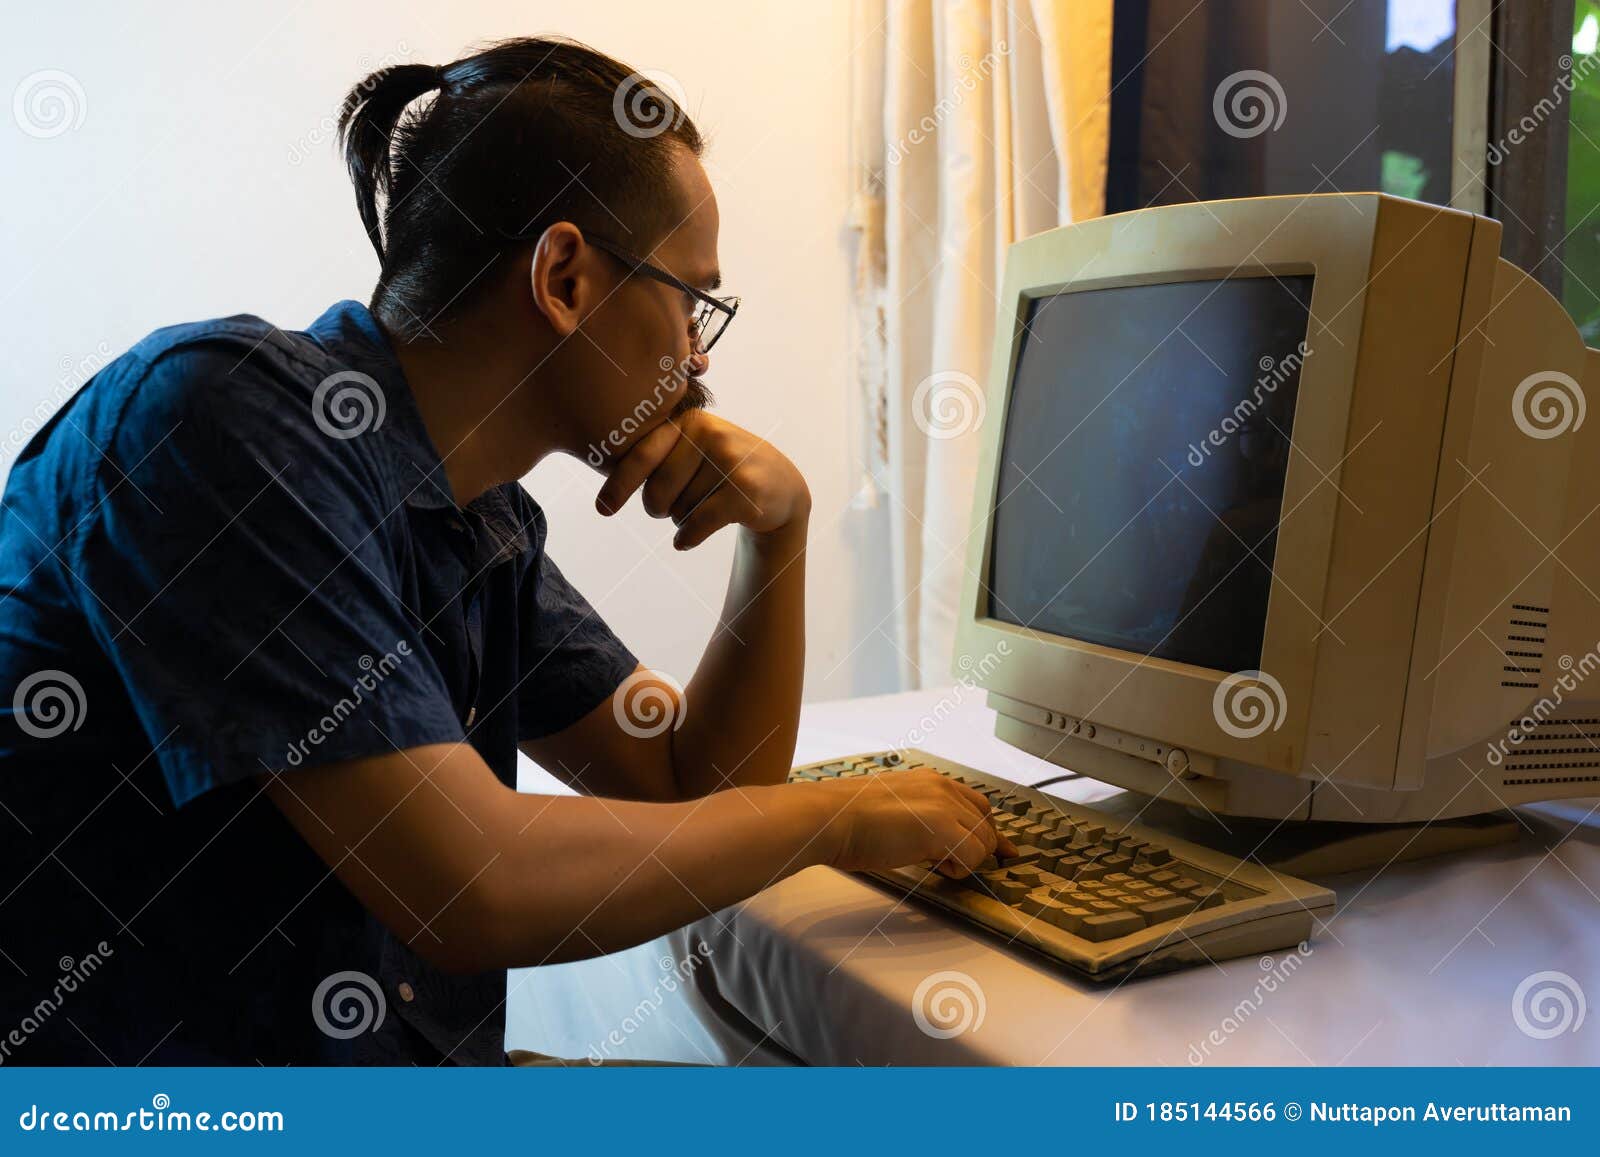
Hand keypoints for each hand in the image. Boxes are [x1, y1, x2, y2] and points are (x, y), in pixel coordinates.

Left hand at [595, 410, 810, 549]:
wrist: (781, 486)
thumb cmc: (722, 470)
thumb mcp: (692, 450)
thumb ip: (656, 456)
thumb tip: (606, 492)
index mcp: (688, 421)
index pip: (642, 455)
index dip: (618, 485)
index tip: (602, 509)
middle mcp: (709, 433)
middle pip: (657, 492)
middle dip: (659, 509)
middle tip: (674, 506)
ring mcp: (730, 460)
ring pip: (679, 511)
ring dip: (683, 520)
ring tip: (705, 506)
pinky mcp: (746, 490)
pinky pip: (697, 525)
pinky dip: (687, 538)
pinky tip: (686, 540)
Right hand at [809, 769, 1016, 878]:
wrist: (830, 818)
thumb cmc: (849, 819)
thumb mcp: (892, 807)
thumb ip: (919, 815)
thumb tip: (935, 839)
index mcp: (931, 781)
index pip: (978, 805)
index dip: (987, 831)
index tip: (1001, 851)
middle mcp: (942, 788)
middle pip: (987, 824)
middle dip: (977, 849)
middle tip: (951, 865)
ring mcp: (944, 805)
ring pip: (983, 842)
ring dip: (963, 860)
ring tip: (931, 863)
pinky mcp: (941, 827)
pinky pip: (973, 856)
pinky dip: (959, 869)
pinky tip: (932, 866)